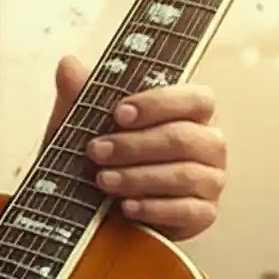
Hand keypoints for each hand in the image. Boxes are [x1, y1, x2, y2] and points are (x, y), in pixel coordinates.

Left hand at [43, 55, 226, 241]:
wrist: (94, 214)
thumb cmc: (99, 162)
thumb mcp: (80, 129)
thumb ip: (79, 97)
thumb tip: (68, 63)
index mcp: (189, 114)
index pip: (196, 99)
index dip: (159, 104)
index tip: (118, 113)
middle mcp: (208, 144)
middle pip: (184, 138)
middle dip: (135, 145)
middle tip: (96, 151)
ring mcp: (210, 180)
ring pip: (185, 174)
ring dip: (139, 177)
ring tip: (103, 180)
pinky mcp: (203, 214)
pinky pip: (188, 211)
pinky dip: (153, 208)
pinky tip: (126, 207)